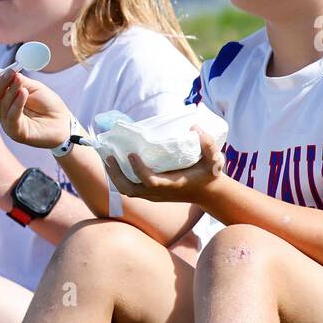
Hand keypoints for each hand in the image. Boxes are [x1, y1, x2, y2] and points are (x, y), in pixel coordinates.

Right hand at [0, 67, 72, 148]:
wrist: (63, 122)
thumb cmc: (49, 105)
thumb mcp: (33, 87)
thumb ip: (18, 81)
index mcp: (5, 101)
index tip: (4, 70)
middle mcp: (3, 112)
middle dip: (1, 83)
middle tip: (12, 72)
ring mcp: (8, 123)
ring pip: (1, 105)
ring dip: (11, 90)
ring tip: (21, 81)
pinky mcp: (16, 133)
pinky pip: (11, 117)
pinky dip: (16, 103)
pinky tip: (24, 93)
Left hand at [101, 127, 225, 201]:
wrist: (208, 193)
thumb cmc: (209, 174)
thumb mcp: (215, 159)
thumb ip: (208, 144)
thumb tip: (194, 128)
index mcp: (171, 184)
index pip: (150, 181)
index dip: (139, 170)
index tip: (131, 154)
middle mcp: (159, 193)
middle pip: (130, 190)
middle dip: (116, 175)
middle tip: (109, 157)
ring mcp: (153, 195)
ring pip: (127, 191)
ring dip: (115, 177)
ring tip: (108, 159)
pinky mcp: (150, 194)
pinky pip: (130, 188)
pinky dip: (120, 178)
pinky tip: (115, 164)